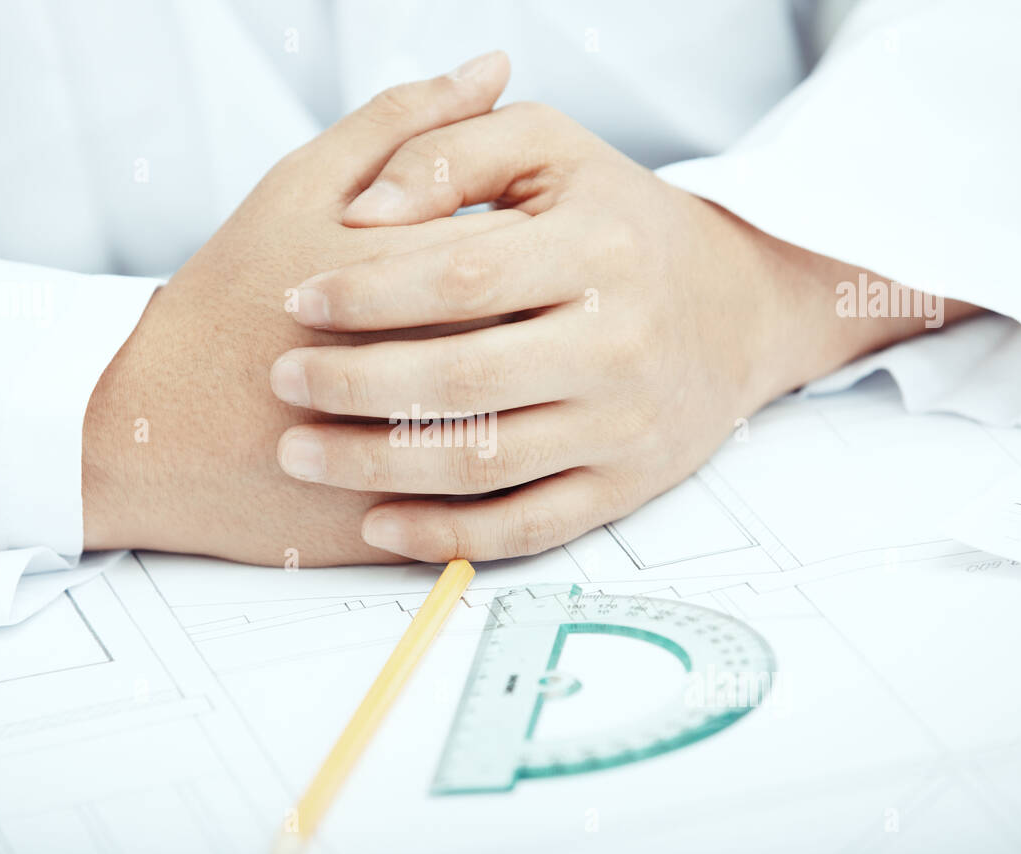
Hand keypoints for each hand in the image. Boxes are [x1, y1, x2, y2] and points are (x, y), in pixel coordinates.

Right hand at [80, 52, 524, 565]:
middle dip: (536, 322)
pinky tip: (469, 429)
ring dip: (525, 393)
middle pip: (536, 336)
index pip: (521, 251)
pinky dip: (500, 461)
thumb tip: (494, 67)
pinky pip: (493, 495)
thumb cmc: (228, 298)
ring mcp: (421, 455)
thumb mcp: (299, 185)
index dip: (525, 246)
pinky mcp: (410, 520)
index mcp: (412, 275)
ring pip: (526, 422)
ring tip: (486, 369)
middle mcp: (428, 368)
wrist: (154, 429)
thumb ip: (404, 123)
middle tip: (504, 315)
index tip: (503, 248)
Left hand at [271, 100, 978, 561]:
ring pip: (485, 465)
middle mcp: (620, 344)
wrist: (737, 310)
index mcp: (601, 250)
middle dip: (355, 386)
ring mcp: (622, 427)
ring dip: (378, 466)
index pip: (463, 278)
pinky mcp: (622, 488)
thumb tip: (364, 209)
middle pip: (465, 381)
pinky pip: (526, 528)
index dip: (368, 293)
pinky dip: (447, 536)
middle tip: (282, 380)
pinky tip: (378, 522)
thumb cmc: (621, 222)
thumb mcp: (552, 150)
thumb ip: (453, 149)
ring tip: (300, 451)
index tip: (296, 299)